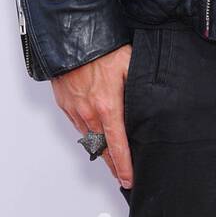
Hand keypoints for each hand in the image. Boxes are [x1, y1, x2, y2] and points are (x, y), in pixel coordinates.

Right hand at [51, 44, 132, 187]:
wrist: (72, 37)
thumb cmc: (103, 49)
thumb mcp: (131, 66)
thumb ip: (140, 88)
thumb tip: (151, 103)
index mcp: (108, 107)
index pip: (118, 145)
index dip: (124, 165)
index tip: (129, 179)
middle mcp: (89, 113)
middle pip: (102, 149)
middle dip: (113, 166)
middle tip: (122, 177)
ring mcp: (75, 110)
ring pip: (89, 139)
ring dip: (100, 151)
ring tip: (112, 161)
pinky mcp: (65, 105)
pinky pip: (78, 126)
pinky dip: (88, 135)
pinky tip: (96, 136)